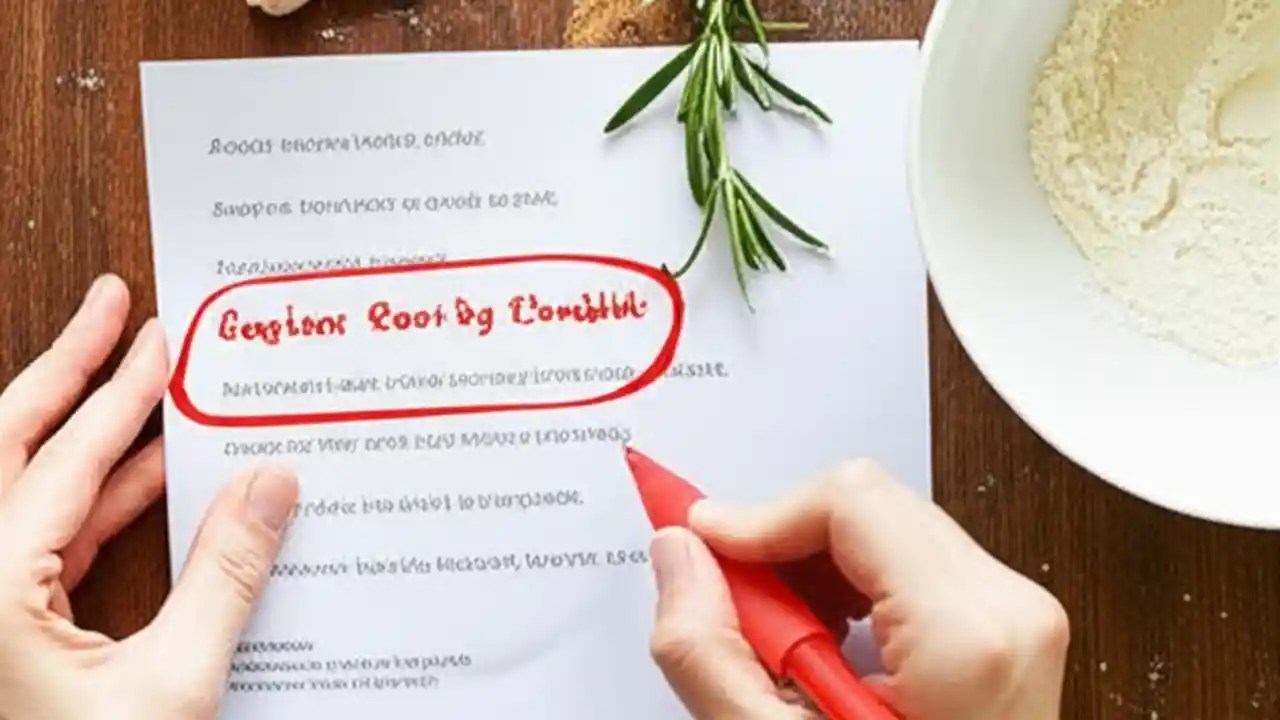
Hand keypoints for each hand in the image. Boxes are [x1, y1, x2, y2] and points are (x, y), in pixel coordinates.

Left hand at [0, 275, 298, 719]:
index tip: (152, 331)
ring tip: (148, 383)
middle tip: (110, 306)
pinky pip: (52, 538)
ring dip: (93, 435)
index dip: (116, 389)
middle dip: (66, 369)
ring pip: (31, 489)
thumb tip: (273, 486)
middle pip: (11, 445)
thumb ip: (229, 576)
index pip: (61, 460)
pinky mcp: (10, 626)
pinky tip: (158, 476)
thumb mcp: (172, 687)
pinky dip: (104, 499)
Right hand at [647, 460, 1069, 719]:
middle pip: (865, 508)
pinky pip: (912, 566)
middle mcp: (1008, 612)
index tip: (702, 545)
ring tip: (781, 646)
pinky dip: (849, 592)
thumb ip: (710, 652)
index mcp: (966, 636)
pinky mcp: (1006, 632)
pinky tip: (825, 650)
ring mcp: (1016, 621)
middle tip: (732, 608)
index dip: (757, 518)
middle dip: (780, 550)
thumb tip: (680, 559)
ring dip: (812, 572)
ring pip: (885, 530)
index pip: (848, 499)